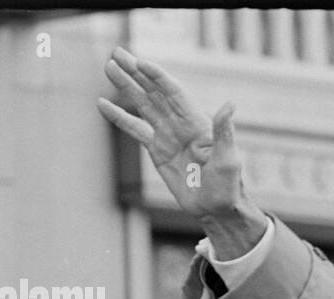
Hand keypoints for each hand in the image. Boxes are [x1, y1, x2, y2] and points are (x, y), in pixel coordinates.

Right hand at [97, 48, 265, 254]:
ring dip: (126, 87)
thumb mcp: (228, 160)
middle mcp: (181, 125)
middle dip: (137, 73)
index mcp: (197, 123)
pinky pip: (136, 128)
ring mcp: (168, 136)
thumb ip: (224, 132)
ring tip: (109, 67)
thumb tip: (229, 105)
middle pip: (155, 92)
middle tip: (117, 53)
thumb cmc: (228, 187)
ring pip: (144, 105)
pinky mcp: (158, 150)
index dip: (157, 77)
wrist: (217, 210)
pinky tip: (103, 104)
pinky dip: (120, 116)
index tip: (140, 63)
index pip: (174, 94)